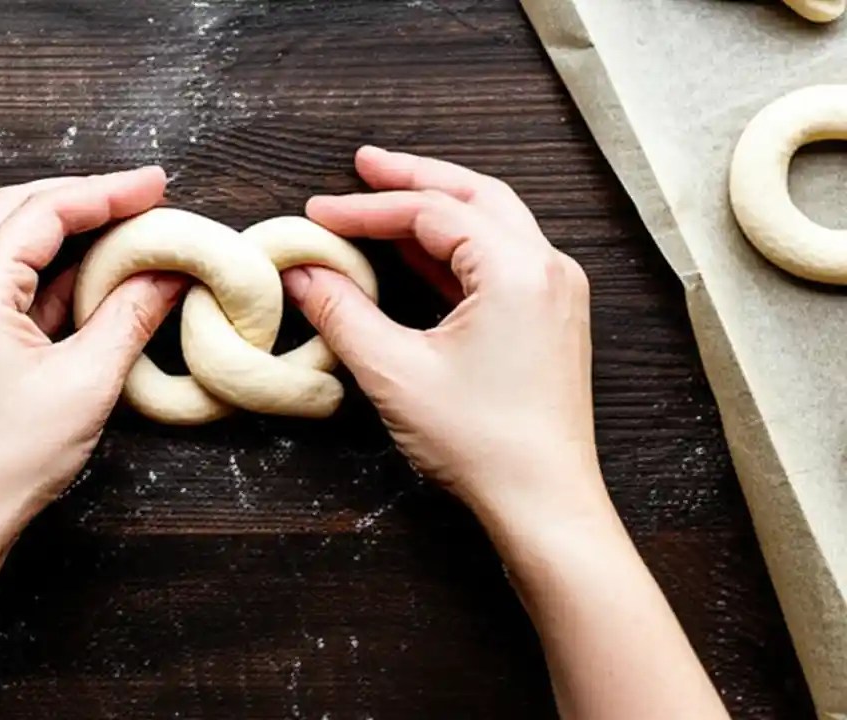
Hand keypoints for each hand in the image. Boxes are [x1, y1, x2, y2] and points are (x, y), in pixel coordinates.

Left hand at [0, 168, 183, 559]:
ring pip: (15, 247)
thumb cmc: (7, 461)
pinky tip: (103, 281)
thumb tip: (170, 274)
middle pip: (20, 211)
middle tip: (144, 197)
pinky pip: (15, 289)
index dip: (108, 191)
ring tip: (131, 232)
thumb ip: (131, 317)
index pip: (45, 210)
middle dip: (85, 197)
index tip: (158, 186)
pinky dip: (60, 276)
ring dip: (72, 234)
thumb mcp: (87, 382)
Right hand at [284, 147, 600, 526]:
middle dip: (413, 177)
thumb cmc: (480, 442)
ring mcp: (555, 293)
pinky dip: (455, 246)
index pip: (431, 212)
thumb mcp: (394, 372)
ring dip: (436, 207)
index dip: (367, 208)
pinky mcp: (550, 318)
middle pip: (474, 194)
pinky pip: (501, 258)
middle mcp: (548, 268)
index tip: (318, 212)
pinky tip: (416, 251)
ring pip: (493, 221)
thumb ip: (342, 312)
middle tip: (362, 164)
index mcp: (518, 270)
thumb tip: (302, 274)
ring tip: (383, 196)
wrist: (544, 503)